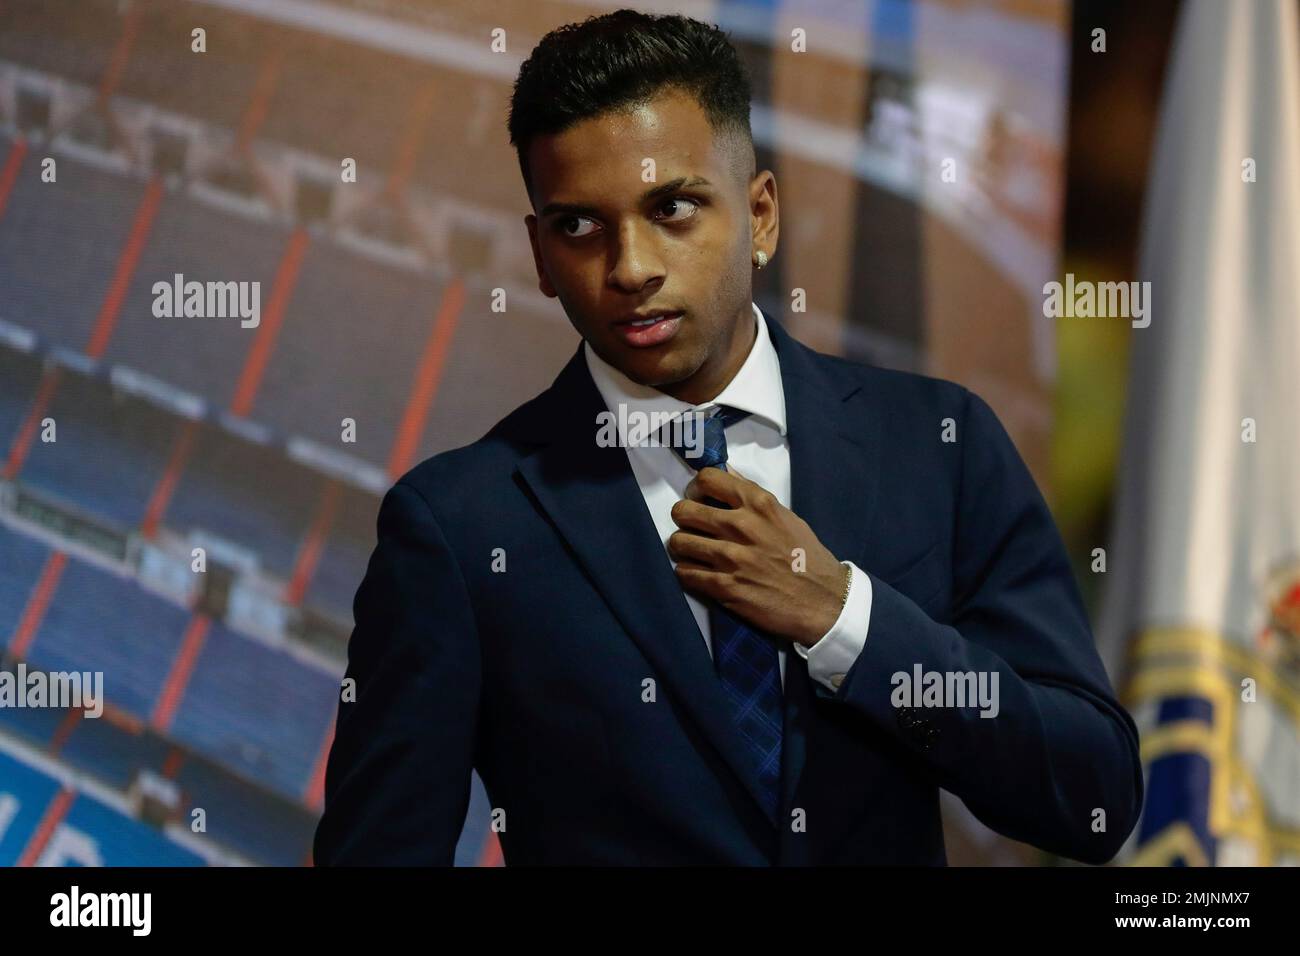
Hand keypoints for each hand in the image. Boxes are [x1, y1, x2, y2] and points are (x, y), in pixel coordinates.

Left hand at [667, 464, 849, 646]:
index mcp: (759, 504)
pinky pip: (685, 573)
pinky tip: (698, 574)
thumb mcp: (785, 517)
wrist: (823, 602)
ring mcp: (731, 557)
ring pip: (678, 542)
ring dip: (683, 548)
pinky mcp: (724, 587)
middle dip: (684, 519)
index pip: (707, 479)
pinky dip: (687, 573)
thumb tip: (727, 475)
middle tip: (692, 528)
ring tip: (694, 552)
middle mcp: (742, 526)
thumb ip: (753, 496)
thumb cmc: (807, 557)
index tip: (699, 499)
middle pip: (684, 510)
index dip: (696, 489)